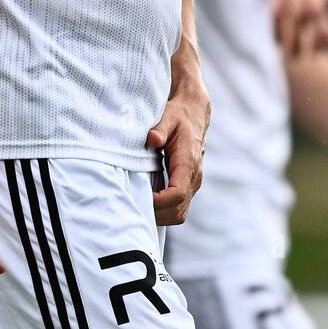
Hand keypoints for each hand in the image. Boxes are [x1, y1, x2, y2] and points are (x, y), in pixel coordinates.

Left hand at [146, 76, 209, 225]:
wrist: (194, 113)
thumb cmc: (178, 116)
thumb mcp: (168, 117)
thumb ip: (159, 129)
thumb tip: (151, 139)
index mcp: (188, 162)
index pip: (177, 194)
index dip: (158, 202)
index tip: (140, 197)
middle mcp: (194, 177)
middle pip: (178, 210)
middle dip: (156, 213)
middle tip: (133, 204)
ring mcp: (193, 183)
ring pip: (179, 213)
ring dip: (160, 215)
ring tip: (139, 205)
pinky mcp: (188, 185)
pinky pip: (178, 208)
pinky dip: (164, 211)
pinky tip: (147, 202)